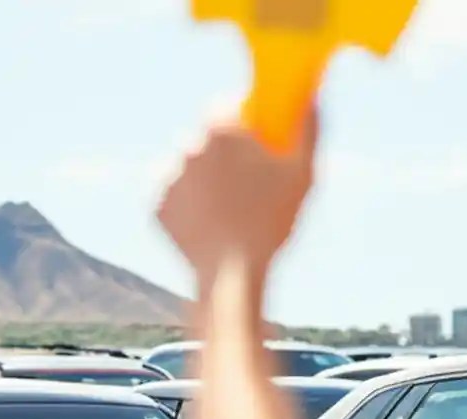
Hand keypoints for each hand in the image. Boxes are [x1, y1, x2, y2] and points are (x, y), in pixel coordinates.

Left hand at [157, 108, 318, 282]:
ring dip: (201, 176)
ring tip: (225, 205)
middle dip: (220, 151)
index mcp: (220, 128)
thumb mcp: (302, 173)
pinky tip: (208, 219)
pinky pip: (173, 193)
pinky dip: (186, 202)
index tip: (253, 138)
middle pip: (204, 137)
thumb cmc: (271, 220)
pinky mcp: (155, 202)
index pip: (225, 106)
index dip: (241, 120)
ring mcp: (167, 174)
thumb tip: (311, 99)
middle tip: (243, 179)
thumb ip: (308, 129)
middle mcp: (186, 144)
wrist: (230, 271)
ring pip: (187, 166)